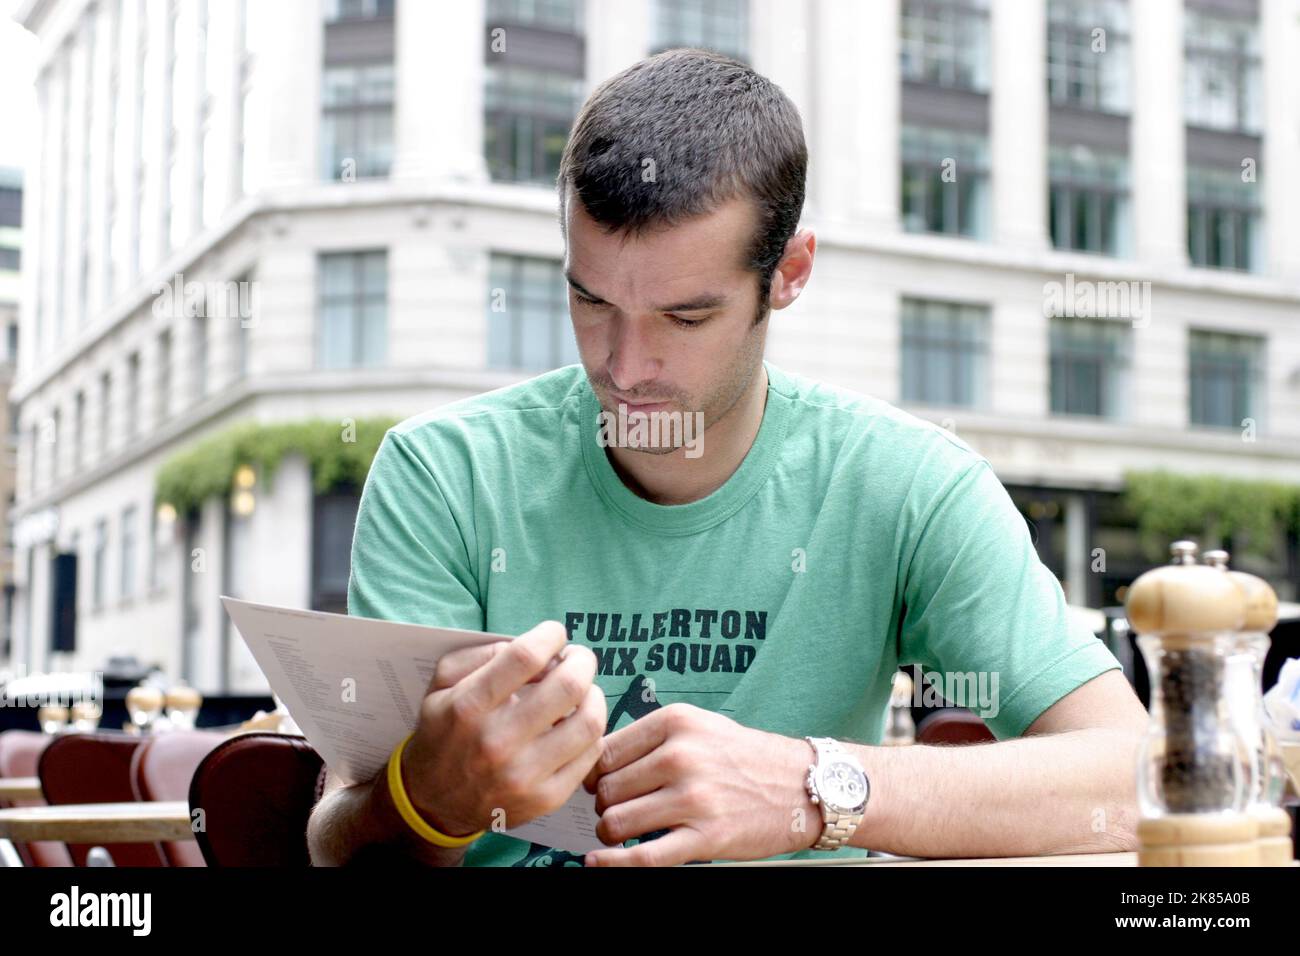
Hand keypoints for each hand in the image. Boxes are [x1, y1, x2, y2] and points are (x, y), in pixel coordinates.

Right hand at [400, 620, 606, 838]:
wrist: (434, 804)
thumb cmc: (443, 733)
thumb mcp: (441, 685)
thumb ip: (480, 655)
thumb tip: (533, 648)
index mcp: (469, 707)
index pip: (526, 656)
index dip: (550, 635)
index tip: (554, 633)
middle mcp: (497, 742)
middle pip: (568, 686)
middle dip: (582, 661)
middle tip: (577, 658)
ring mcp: (524, 775)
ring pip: (589, 722)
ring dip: (593, 695)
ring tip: (583, 690)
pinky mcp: (546, 799)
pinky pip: (591, 753)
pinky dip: (591, 730)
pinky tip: (576, 724)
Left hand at [580, 702, 818, 865]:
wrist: (803, 785)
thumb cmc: (747, 757)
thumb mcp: (700, 725)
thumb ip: (652, 737)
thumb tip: (597, 761)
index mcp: (676, 722)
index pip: (605, 751)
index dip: (594, 773)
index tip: (598, 784)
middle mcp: (681, 756)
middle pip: (606, 789)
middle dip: (604, 804)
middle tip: (620, 808)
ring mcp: (693, 798)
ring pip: (616, 822)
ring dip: (611, 833)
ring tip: (624, 831)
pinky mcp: (705, 837)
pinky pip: (642, 857)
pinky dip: (613, 864)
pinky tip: (599, 862)